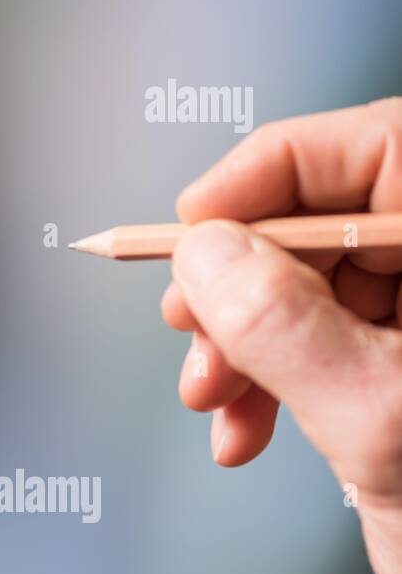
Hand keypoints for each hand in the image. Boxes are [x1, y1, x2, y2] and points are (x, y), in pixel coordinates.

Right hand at [161, 97, 401, 573]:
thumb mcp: (383, 419)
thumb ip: (285, 323)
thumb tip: (206, 251)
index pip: (367, 149)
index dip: (263, 181)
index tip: (191, 233)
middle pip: (324, 220)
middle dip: (240, 285)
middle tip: (192, 332)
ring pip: (309, 284)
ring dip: (242, 343)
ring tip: (213, 398)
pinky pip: (320, 340)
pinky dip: (267, 379)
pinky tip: (245, 425)